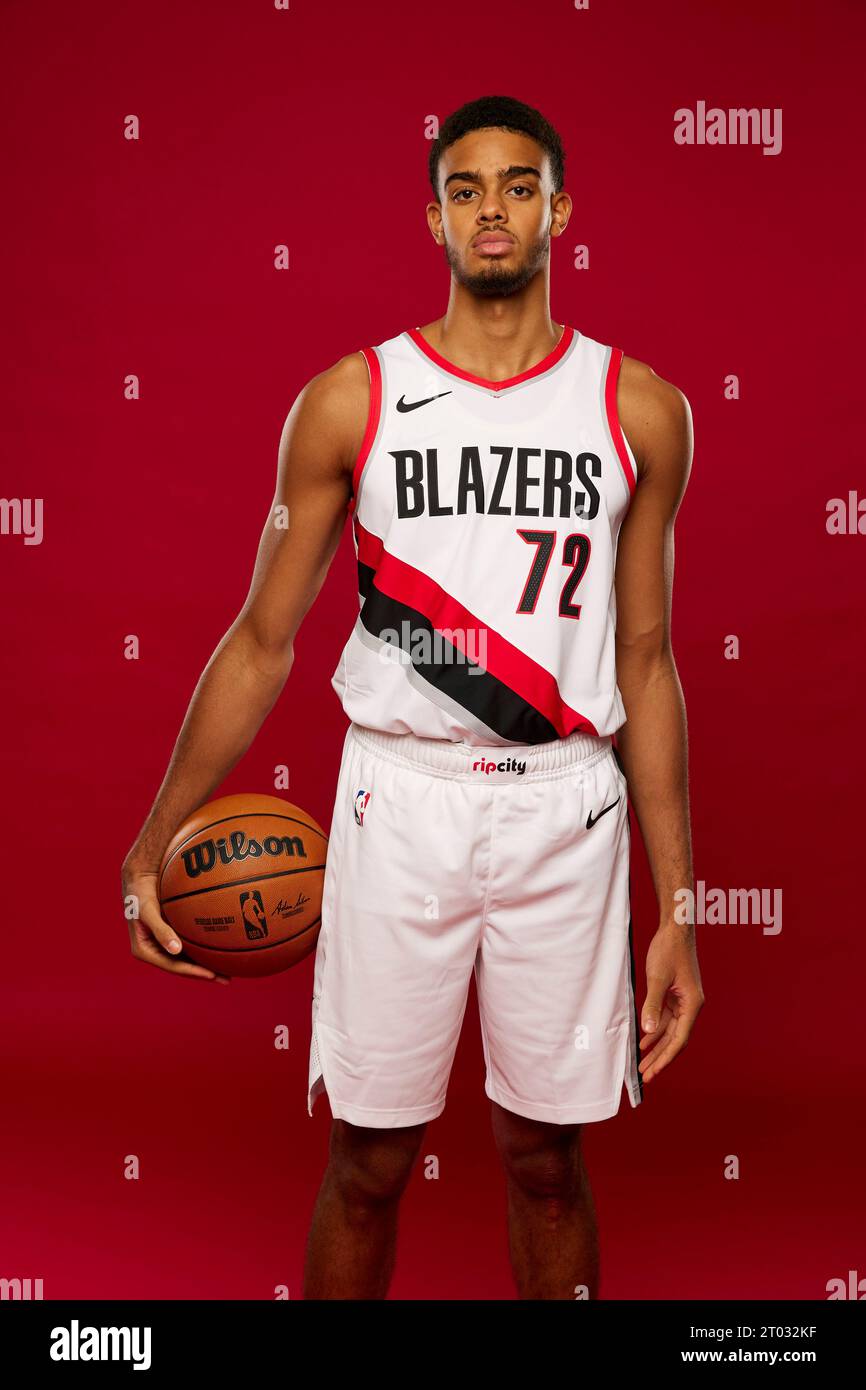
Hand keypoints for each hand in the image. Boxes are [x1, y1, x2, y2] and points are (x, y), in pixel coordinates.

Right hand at [122, 858, 230, 983]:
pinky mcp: (171, 931)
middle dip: (204, 972)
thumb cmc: (140, 892)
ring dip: (206, 963)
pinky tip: (220, 947)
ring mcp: (163, 941)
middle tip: (227, 978)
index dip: (192, 972)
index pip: (172, 966)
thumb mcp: (148, 911)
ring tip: (228, 968)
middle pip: (182, 966)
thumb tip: (176, 950)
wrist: (138, 877)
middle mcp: (155, 949)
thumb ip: (161, 931)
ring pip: (187, 956)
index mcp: (144, 950)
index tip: (211, 975)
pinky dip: (203, 946)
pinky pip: (189, 942)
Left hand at [639, 922, 703, 1081]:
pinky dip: (655, 1031)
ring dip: (656, 1047)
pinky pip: (665, 1019)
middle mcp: (690, 1006)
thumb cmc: (669, 949)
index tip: (652, 1072)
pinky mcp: (674, 995)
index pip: (679, 1039)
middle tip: (645, 1076)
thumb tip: (648, 1031)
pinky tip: (644, 1041)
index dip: (665, 1058)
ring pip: (669, 1031)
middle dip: (660, 1058)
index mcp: (692, 1004)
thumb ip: (652, 1005)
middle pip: (675, 1039)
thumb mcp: (657, 978)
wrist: (675, 928)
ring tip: (642, 1063)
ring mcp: (683, 1001)